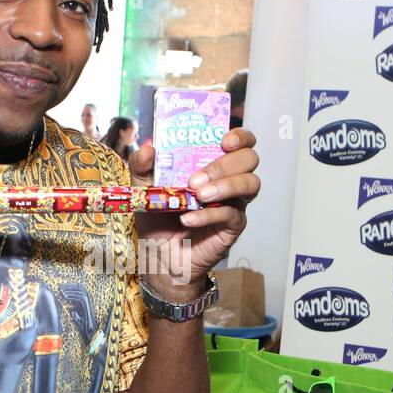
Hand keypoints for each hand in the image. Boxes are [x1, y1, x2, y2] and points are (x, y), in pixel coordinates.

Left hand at [128, 129, 259, 298]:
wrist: (158, 255)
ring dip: (226, 185)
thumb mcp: (143, 188)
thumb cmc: (156, 218)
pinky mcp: (233, 226)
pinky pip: (231, 214)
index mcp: (211, 163)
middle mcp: (228, 179)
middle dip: (224, 164)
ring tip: (198, 195)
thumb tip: (147, 148)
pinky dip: (208, 214)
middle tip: (195, 178)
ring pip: (250, 184)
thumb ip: (142, 166)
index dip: (240, 136)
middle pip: (249, 159)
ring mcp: (234, 202)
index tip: (224, 140)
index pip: (240, 142)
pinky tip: (188, 219)